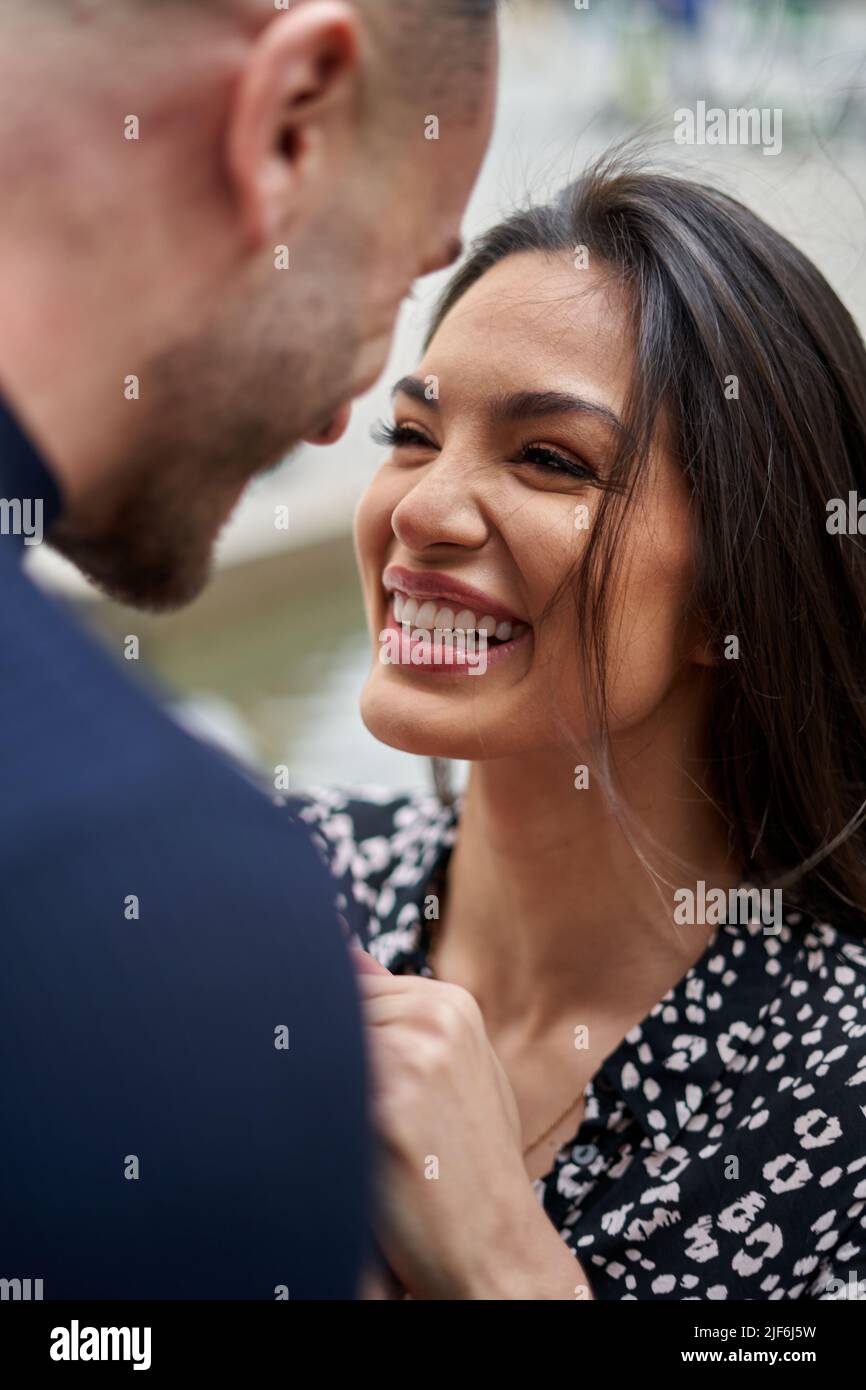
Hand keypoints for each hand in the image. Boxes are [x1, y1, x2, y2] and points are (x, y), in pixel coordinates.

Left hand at [352, 949, 592, 1299]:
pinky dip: (319, 1116)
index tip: (346, 1079)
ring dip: (320, 1087)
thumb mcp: (451, 1073)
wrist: (495, 1246)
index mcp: (452, 1005)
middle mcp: (436, 1016)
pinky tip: (350, 1148)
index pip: (355, 989)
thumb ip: (401, 1015)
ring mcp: (414, 1054)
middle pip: (333, 1010)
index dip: (337, 1037)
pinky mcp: (388, 1100)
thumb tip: (341, 949)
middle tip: (357, 1114)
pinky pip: (319, 1084)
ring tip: (362, 1134)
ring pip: (320, 1043)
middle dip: (325, 1056)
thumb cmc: (466, 1164)